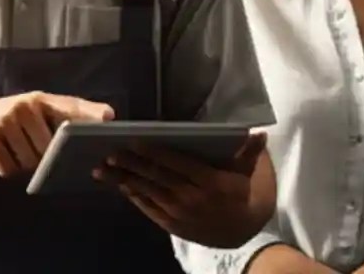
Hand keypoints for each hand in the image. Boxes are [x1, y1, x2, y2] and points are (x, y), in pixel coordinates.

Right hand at [0, 91, 113, 176]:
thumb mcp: (22, 115)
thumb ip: (47, 123)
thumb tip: (74, 147)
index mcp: (36, 99)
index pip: (69, 105)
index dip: (89, 111)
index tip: (109, 117)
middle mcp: (23, 106)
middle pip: (50, 147)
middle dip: (40, 156)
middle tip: (21, 146)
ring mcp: (5, 121)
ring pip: (30, 161)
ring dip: (20, 163)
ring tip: (6, 148)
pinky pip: (9, 168)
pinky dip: (4, 168)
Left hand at [94, 131, 269, 247]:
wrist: (239, 232)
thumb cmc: (239, 192)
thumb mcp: (247, 172)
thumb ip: (249, 152)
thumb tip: (259, 132)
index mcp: (210, 182)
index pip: (177, 163)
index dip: (155, 152)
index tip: (134, 140)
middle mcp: (192, 197)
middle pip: (157, 177)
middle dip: (131, 164)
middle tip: (110, 152)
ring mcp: (180, 213)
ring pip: (148, 192)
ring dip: (124, 180)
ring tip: (104, 168)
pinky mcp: (172, 225)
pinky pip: (149, 208)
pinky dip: (133, 196)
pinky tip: (120, 185)